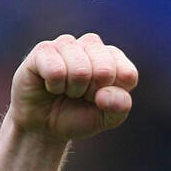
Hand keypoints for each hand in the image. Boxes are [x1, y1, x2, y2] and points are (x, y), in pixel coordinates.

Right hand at [10, 33, 137, 141]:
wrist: (44, 126)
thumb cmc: (78, 117)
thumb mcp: (106, 118)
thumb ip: (120, 106)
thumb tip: (106, 94)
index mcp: (113, 59)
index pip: (127, 74)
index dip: (113, 97)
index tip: (101, 101)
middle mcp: (91, 45)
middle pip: (105, 70)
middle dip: (92, 94)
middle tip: (81, 96)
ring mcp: (67, 44)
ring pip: (80, 70)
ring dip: (72, 91)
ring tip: (65, 90)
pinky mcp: (43, 50)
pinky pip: (56, 70)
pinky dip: (54, 87)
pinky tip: (50, 85)